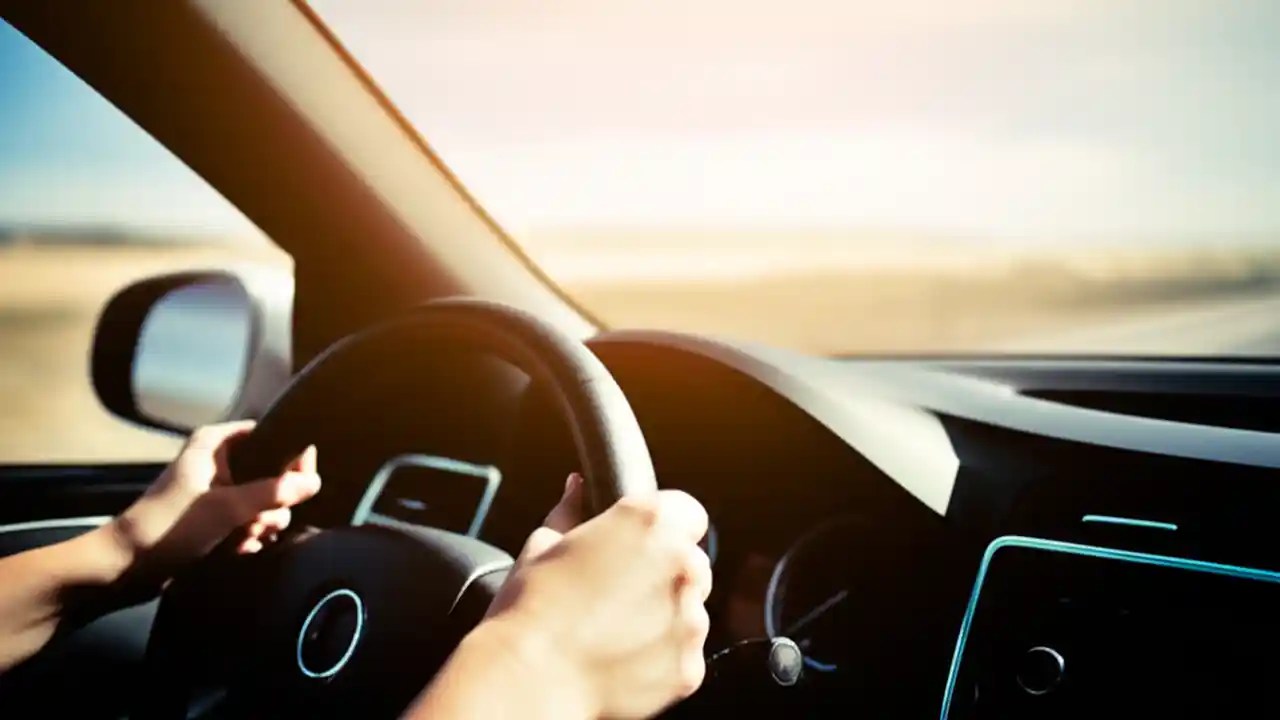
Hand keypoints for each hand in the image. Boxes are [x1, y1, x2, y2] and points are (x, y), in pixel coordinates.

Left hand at [107, 421, 321, 588]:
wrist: (127, 567)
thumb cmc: (170, 526)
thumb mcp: (227, 507)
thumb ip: (274, 492)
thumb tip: (315, 481)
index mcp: (217, 443)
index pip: (273, 436)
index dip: (291, 460)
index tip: (298, 485)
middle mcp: (220, 462)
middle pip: (273, 475)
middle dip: (272, 505)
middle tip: (258, 522)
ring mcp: (218, 492)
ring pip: (264, 503)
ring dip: (260, 525)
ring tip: (243, 539)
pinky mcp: (215, 518)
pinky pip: (249, 522)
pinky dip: (248, 537)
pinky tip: (238, 550)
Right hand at [484, 475, 712, 718]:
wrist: (528, 677)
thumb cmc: (530, 607)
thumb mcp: (543, 544)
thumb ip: (571, 511)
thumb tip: (576, 487)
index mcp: (650, 522)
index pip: (688, 512)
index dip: (666, 527)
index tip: (642, 545)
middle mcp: (681, 565)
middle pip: (692, 562)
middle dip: (666, 573)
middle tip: (620, 590)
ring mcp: (690, 619)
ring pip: (691, 609)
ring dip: (665, 615)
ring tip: (615, 629)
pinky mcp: (689, 665)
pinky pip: (684, 654)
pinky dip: (661, 656)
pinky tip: (621, 657)